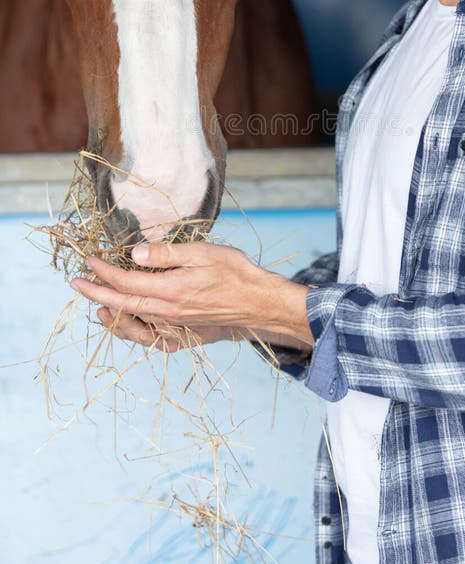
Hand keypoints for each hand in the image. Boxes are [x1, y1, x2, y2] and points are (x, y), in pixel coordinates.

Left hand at [71, 241, 312, 350]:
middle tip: (77, 282)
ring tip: (98, 304)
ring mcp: (175, 327)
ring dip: (111, 313)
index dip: (104, 270)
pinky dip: (133, 332)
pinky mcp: (184, 335)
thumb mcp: (203, 253)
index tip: (89, 259)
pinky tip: (129, 324)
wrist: (259, 303)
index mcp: (171, 290)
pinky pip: (150, 339)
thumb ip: (167, 254)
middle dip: (97, 292)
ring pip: (133, 325)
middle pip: (123, 304)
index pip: (126, 281)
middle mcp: (168, 312)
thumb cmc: (235, 272)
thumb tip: (134, 254)